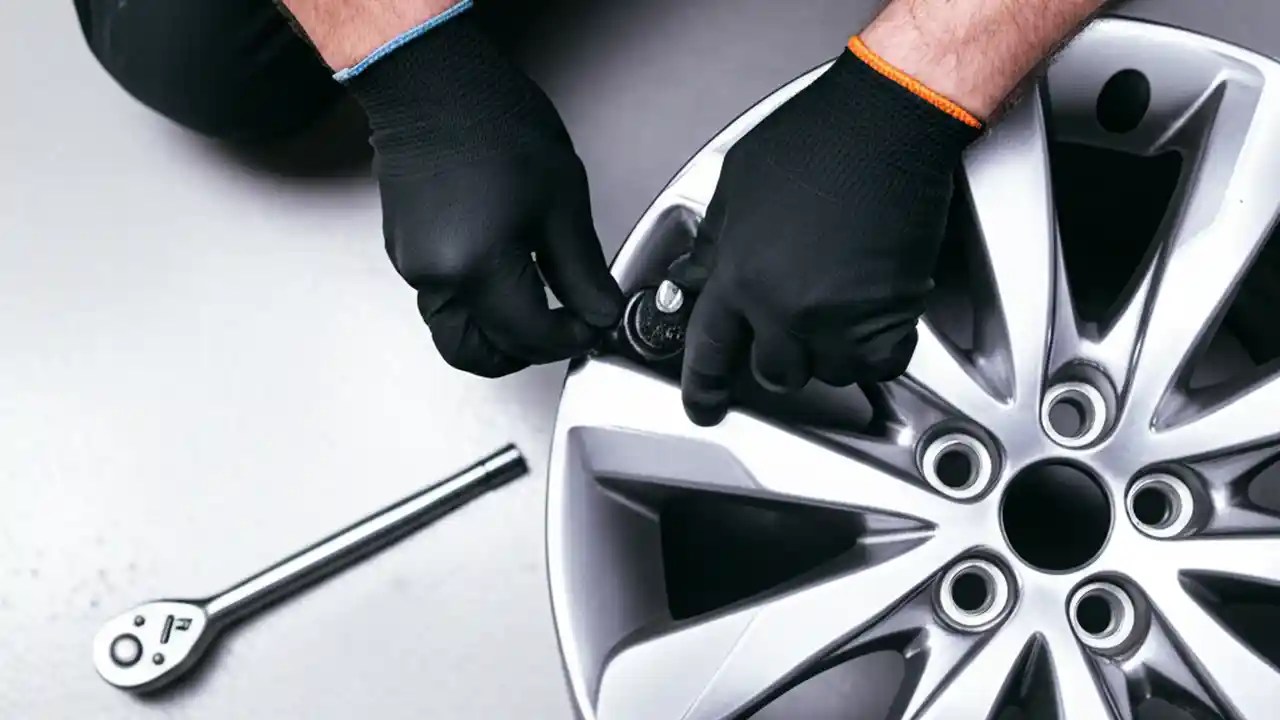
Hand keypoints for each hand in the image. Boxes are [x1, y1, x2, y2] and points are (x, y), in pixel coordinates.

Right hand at [346, 17, 622, 376]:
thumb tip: (600, 312)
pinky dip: (477, 307)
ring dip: (498, 336)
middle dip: (527, 353)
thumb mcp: (561, 200)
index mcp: (476, 267)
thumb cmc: (491, 124)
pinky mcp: (405, 252)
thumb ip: (583, 271)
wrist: (433, 84)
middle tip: (565, 330)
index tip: (594, 321)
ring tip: (540, 309)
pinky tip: (510, 281)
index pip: (530, 337)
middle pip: (477, 353)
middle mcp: (435, 276)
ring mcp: (413, 266)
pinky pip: (442, 300)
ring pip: (455, 332)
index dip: (570, 338)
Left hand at [675, 49, 979, 425]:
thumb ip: (716, 242)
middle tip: (794, 328)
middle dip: (780, 357)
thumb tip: (696, 275)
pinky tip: (873, 317)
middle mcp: (785, 305)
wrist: (887, 122)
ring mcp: (840, 316)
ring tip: (839, 307)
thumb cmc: (819, 138)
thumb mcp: (738, 184)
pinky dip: (877, 352)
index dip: (703, 386)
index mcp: (739, 273)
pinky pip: (880, 364)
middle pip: (776, 373)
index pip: (709, 349)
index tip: (704, 406)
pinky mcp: (890, 314)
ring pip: (830, 373)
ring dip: (831, 352)